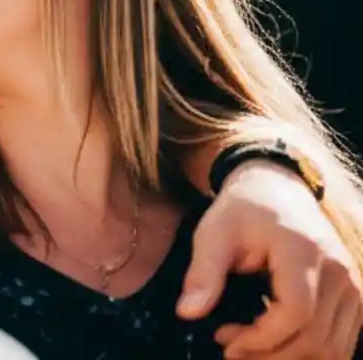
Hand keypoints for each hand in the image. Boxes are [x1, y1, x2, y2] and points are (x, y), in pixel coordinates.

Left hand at [178, 161, 361, 358]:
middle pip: (316, 338)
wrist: (278, 189)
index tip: (223, 338)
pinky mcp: (355, 298)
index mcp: (303, 251)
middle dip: (269, 355)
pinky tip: (274, 345)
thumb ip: (203, 273)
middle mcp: (338, 271)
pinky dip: (309, 354)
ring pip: (333, 348)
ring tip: (247, 350)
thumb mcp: (214, 233)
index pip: (296, 312)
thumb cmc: (243, 210)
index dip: (262, 338)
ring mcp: (352, 286)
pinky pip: (340, 342)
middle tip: (229, 350)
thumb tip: (187, 313)